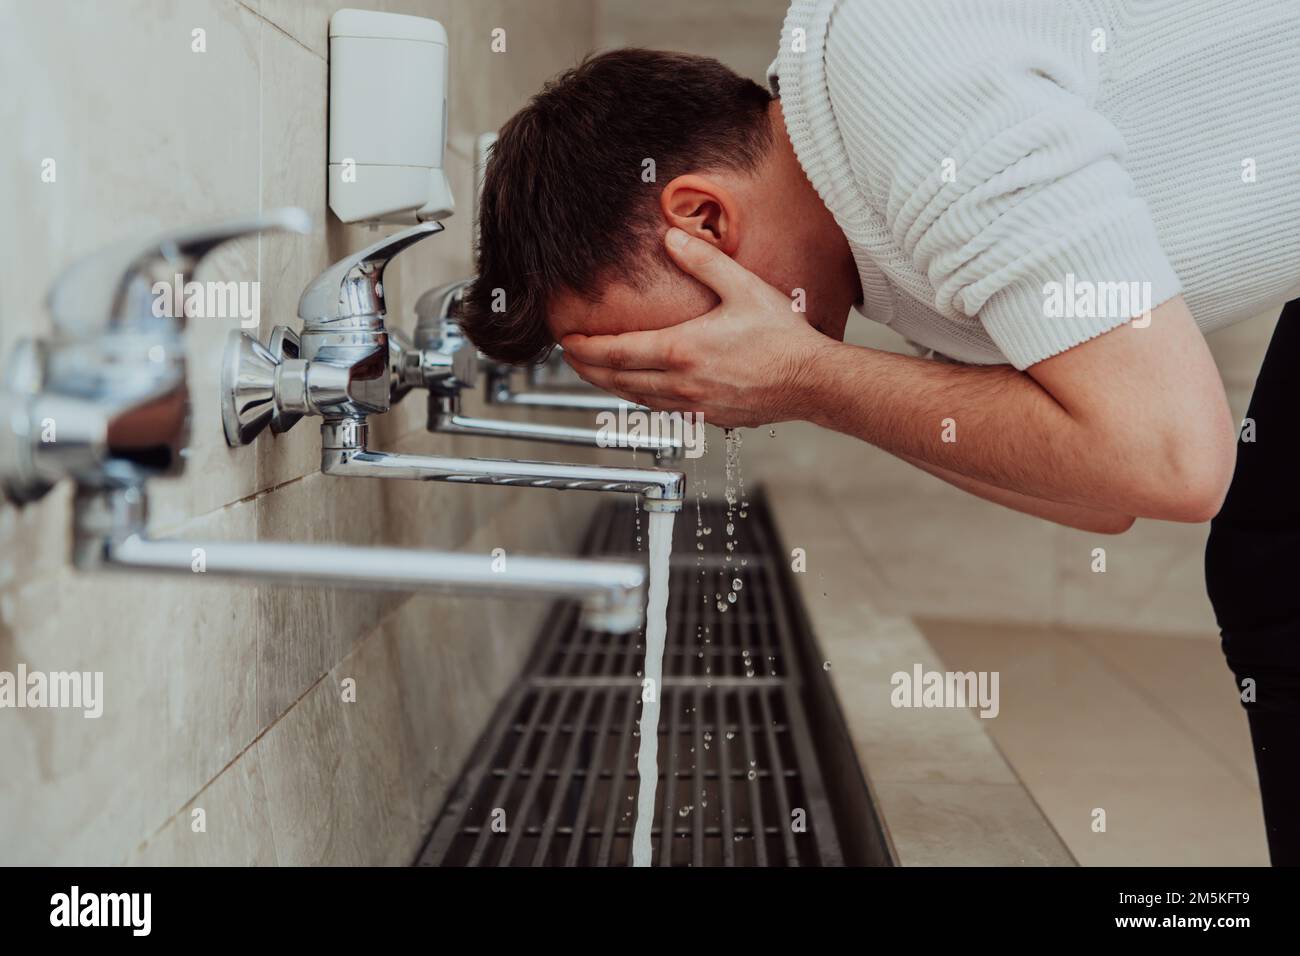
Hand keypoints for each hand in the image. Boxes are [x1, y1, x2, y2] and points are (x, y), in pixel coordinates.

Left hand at [560, 227, 833, 428]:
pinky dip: (640, 398)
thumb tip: (670, 237)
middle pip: (617, 380)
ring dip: (610, 386)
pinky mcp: (709, 417)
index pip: (616, 352)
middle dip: (586, 369)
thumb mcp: (743, 287)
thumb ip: (703, 261)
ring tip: (595, 372)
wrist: (812, 380)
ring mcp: (694, 404)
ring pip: (636, 399)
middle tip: (569, 357)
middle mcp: (681, 383)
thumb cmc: (783, 338)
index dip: (585, 348)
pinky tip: (640, 389)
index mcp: (682, 351)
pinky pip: (662, 410)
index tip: (567, 340)